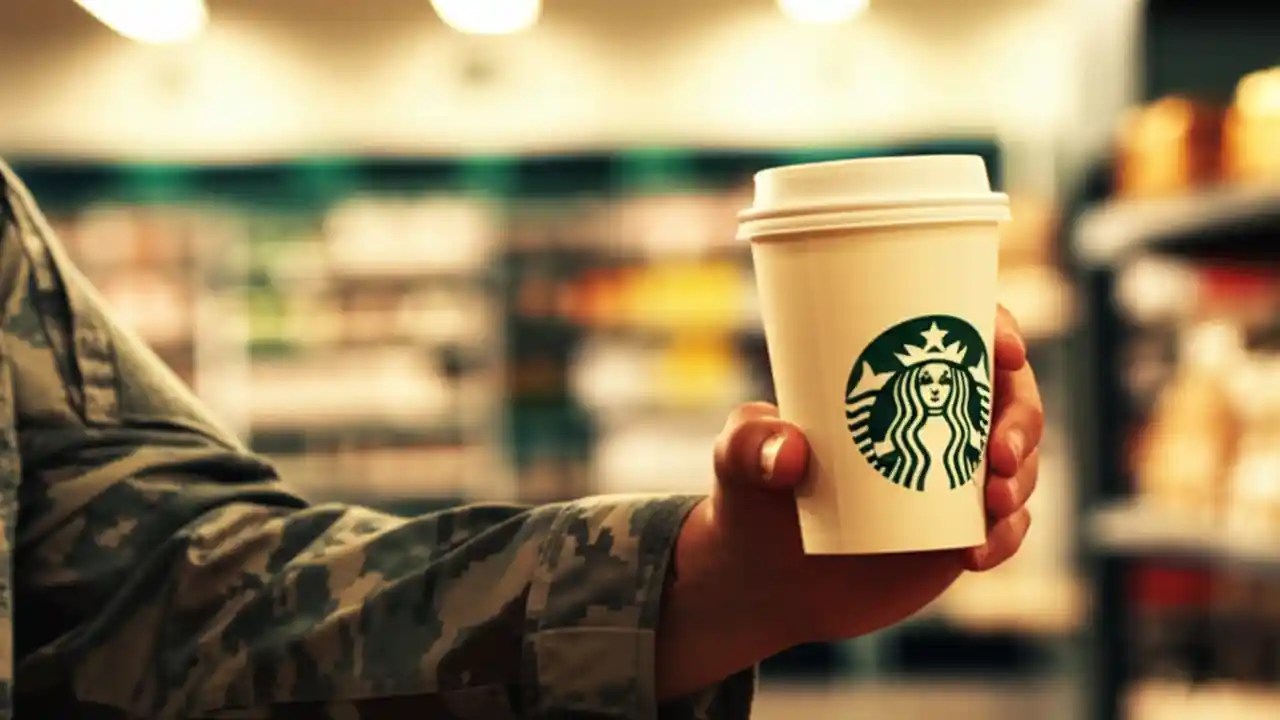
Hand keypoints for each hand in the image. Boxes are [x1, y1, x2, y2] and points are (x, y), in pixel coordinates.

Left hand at [656, 306, 1042, 697]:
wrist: (763, 579)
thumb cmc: (750, 494)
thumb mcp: (734, 457)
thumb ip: (748, 444)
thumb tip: (790, 453)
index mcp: (892, 380)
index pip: (960, 336)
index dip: (997, 331)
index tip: (1005, 351)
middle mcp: (935, 421)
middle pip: (1010, 398)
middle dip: (1023, 418)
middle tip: (999, 453)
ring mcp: (954, 478)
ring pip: (1018, 463)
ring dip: (1022, 478)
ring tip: (992, 505)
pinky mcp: (961, 533)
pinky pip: (1006, 529)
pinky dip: (1006, 537)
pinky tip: (976, 553)